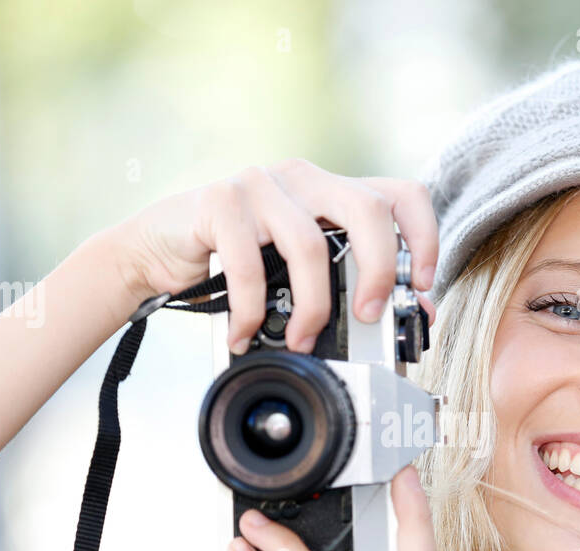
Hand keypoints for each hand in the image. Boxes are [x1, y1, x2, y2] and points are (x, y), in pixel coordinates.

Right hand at [106, 159, 437, 352]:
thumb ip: (348, 285)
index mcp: (331, 191)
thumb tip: (412, 313)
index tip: (422, 284)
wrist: (154, 251)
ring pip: (310, 244)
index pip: (400, 193)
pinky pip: (250, 264)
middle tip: (369, 316)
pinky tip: (245, 333)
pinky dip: (251, 310)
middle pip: (368, 209)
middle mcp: (302, 178)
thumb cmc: (233, 264)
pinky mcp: (219, 201)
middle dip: (379, 270)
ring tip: (303, 342)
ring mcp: (260, 184)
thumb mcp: (298, 274)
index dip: (424, 236)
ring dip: (312, 307)